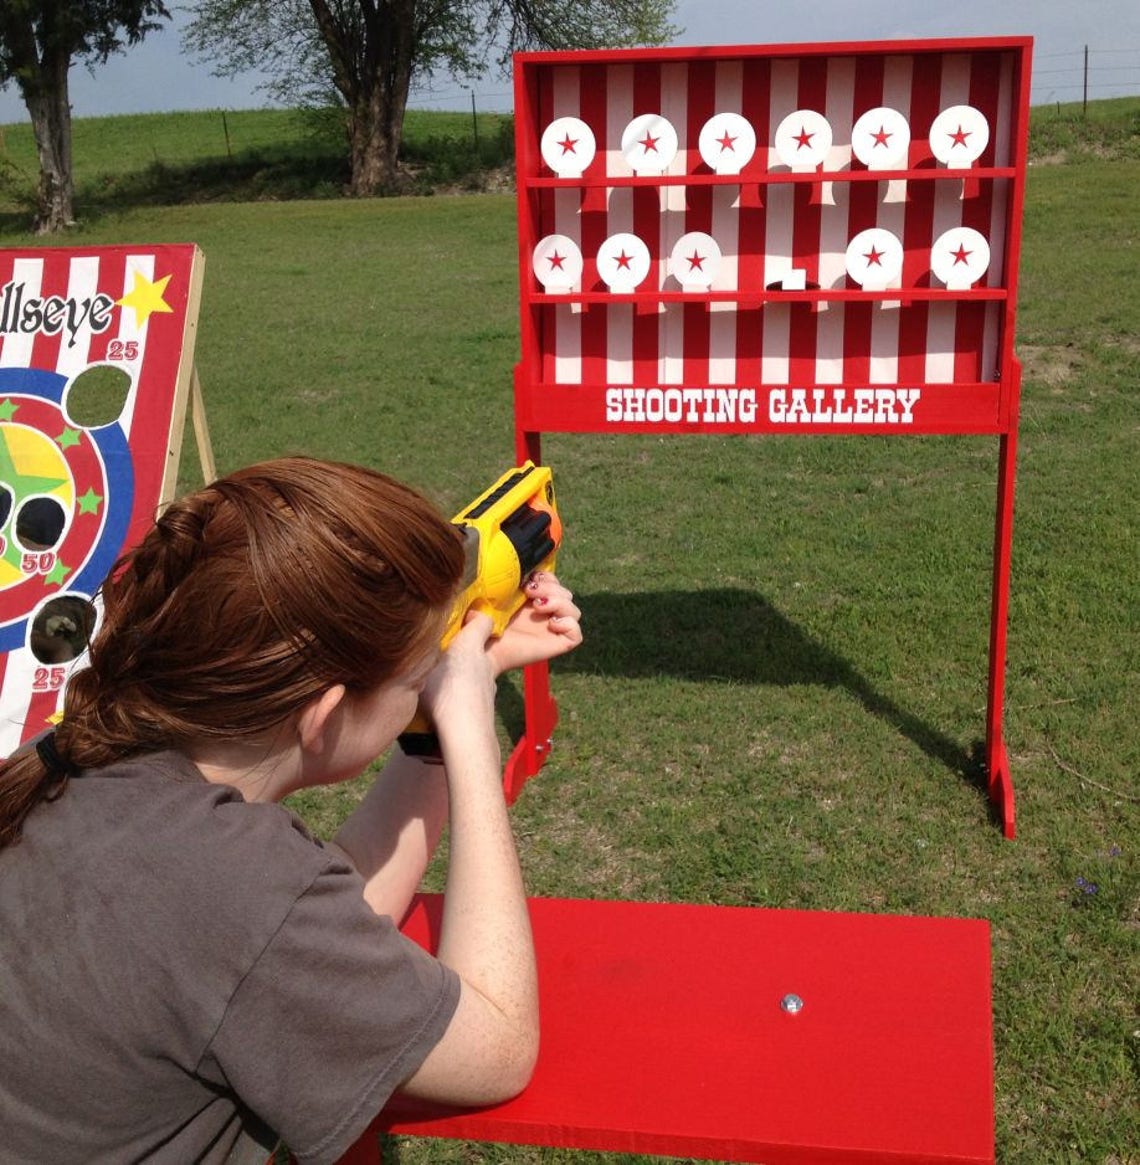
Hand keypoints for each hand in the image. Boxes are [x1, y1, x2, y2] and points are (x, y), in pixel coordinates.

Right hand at [419, 612, 497, 733]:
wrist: (466, 732)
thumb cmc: (442, 694)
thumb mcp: (421, 666)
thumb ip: (420, 653)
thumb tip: (412, 644)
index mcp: (469, 646)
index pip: (484, 621)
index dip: (474, 618)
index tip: (461, 622)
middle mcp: (484, 663)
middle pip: (480, 648)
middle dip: (465, 649)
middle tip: (442, 655)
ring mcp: (489, 685)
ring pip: (478, 671)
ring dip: (465, 672)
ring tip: (443, 683)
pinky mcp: (488, 704)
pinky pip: (476, 691)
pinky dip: (466, 693)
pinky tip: (449, 703)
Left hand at [487, 571, 582, 677]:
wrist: (482, 649)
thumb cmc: (482, 625)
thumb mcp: (493, 597)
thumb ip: (505, 583)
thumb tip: (513, 572)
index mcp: (530, 602)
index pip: (553, 583)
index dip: (547, 576)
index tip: (530, 576)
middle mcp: (544, 616)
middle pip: (566, 594)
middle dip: (551, 586)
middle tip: (530, 590)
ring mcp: (551, 631)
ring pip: (574, 611)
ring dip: (560, 602)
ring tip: (538, 606)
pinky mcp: (556, 645)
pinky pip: (577, 634)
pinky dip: (568, 625)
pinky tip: (551, 624)